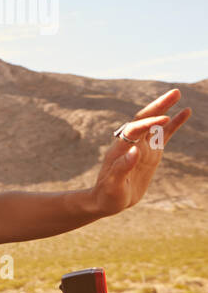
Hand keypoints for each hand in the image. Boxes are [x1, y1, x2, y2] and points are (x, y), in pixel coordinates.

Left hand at [89, 89, 190, 215]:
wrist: (107, 200)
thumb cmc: (108, 195)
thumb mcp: (113, 185)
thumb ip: (121, 168)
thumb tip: (134, 150)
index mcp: (120, 149)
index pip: (134, 130)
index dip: (148, 123)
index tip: (165, 118)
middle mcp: (131, 143)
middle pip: (144, 119)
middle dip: (158, 106)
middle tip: (175, 92)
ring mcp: (142, 146)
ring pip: (154, 124)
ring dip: (165, 109)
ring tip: (178, 94)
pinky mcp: (151, 152)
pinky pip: (164, 135)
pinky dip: (174, 123)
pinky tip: (185, 112)